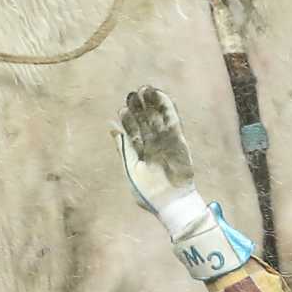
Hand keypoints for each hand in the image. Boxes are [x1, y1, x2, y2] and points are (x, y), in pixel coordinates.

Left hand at [113, 86, 198, 222]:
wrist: (170, 202)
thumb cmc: (148, 192)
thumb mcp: (130, 168)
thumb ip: (122, 147)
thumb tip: (112, 128)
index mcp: (139, 153)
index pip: (132, 131)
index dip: (127, 119)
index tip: (122, 108)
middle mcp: (152, 145)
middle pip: (145, 122)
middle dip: (139, 108)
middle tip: (133, 94)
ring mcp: (166, 142)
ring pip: (157, 118)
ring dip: (152, 104)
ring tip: (145, 89)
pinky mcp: (179, 141)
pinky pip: (172, 121)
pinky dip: (167, 108)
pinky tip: (160, 95)